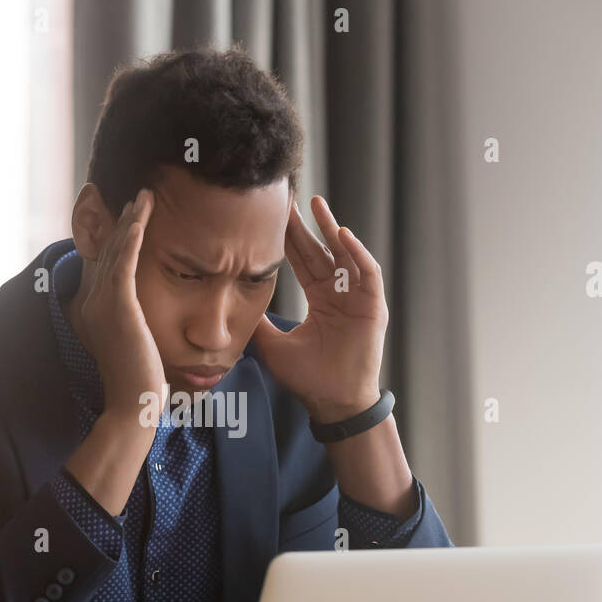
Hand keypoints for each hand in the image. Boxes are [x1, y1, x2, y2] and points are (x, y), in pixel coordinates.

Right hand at [75, 188, 165, 428]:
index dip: (115, 238)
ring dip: (129, 222)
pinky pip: (124, 265)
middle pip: (107, 252)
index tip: (127, 216)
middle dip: (121, 222)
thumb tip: (140, 319)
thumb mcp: (131, 344)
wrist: (132, 405)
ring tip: (143, 197)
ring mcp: (103, 304)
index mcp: (93, 309)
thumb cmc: (138, 381)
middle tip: (135, 196)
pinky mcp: (119, 308)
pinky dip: (131, 240)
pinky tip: (139, 220)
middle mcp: (92, 302)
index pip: (104, 264)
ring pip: (116, 253)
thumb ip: (130, 324)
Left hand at [251, 196, 386, 423]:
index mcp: (319, 301)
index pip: (301, 261)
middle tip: (288, 199)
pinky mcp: (374, 305)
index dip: (287, 240)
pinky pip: (367, 272)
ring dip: (330, 228)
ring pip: (344, 254)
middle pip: (319, 251)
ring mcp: (358, 298)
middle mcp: (338, 294)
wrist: (334, 402)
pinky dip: (356, 252)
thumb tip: (228, 304)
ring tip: (316, 204)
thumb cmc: (307, 378)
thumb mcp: (271, 345)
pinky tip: (340, 234)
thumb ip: (255, 322)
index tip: (272, 217)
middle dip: (304, 226)